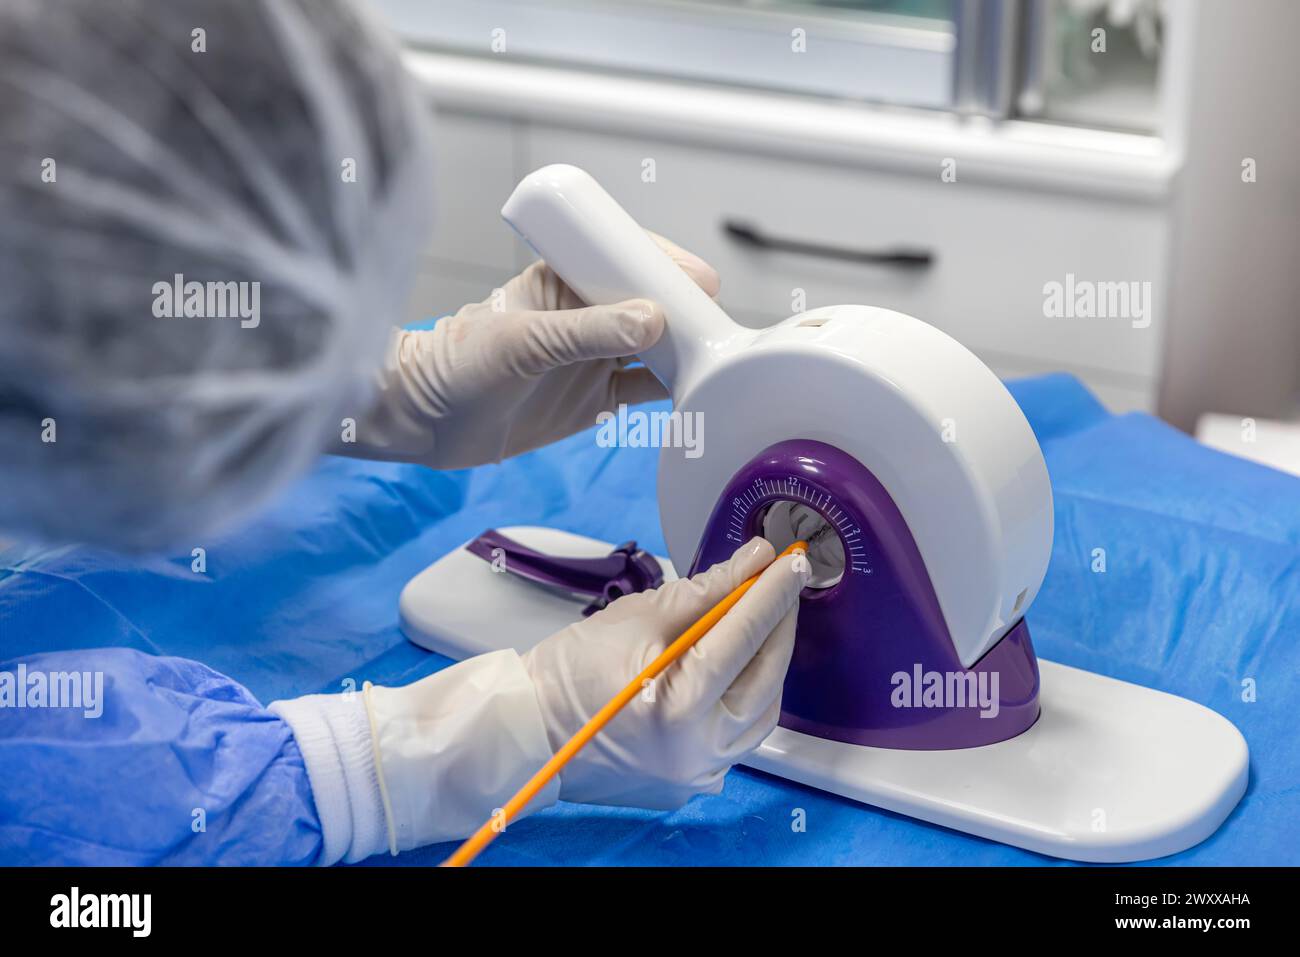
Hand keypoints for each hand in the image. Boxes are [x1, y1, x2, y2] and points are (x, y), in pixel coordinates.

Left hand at [341, 234, 718, 468]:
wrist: (424, 422)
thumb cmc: (457, 364)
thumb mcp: (523, 340)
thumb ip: (586, 331)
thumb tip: (653, 318)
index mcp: (565, 281)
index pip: (628, 261)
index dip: (667, 268)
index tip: (701, 282)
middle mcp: (586, 316)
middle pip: (653, 304)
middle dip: (687, 311)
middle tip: (718, 325)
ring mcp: (593, 358)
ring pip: (657, 348)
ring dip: (685, 352)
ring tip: (718, 360)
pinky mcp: (594, 399)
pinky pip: (646, 390)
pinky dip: (673, 392)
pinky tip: (697, 394)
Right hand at [522, 537, 808, 808]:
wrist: (529, 730)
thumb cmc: (569, 672)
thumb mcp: (638, 616)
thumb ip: (707, 590)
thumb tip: (754, 562)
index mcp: (679, 705)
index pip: (745, 635)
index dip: (773, 592)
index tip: (792, 562)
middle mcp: (698, 750)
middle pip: (765, 679)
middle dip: (779, 626)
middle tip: (783, 584)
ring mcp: (697, 774)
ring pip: (760, 714)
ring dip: (767, 666)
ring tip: (759, 624)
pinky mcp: (693, 783)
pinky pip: (736, 737)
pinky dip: (743, 698)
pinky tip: (735, 669)